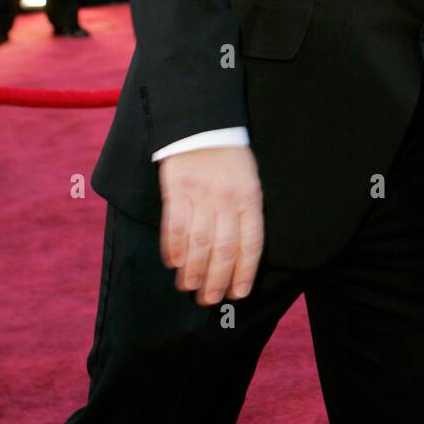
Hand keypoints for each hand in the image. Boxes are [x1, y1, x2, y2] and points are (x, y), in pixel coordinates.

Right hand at [158, 145, 264, 306]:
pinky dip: (173, 248)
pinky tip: (173, 263)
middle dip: (216, 280)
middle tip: (209, 300)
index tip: (237, 294)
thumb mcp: (249, 181)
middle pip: (223, 249)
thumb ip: (246, 213)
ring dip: (193, 270)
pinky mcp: (177, 189)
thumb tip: (240, 256)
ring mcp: (201, 195)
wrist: (204, 124)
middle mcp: (227, 200)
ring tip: (189, 287)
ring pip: (199, 242)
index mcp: (250, 199)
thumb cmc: (230, 159)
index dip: (244, 273)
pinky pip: (175, 225)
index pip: (251, 244)